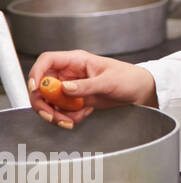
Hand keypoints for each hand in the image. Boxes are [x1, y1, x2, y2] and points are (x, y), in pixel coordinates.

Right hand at [27, 49, 157, 128]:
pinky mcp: (76, 101)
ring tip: (70, 121)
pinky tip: (84, 115)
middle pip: (42, 86)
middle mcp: (70, 74)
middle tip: (52, 116)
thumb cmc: (130, 78)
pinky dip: (69, 117)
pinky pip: (63, 110)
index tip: (36, 88)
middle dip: (43, 103)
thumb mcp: (109, 81)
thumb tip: (65, 88)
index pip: (47, 61)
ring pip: (50, 101)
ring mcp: (72, 88)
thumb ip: (86, 86)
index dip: (37, 73)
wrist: (141, 92)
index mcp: (76, 61)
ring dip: (56, 114)